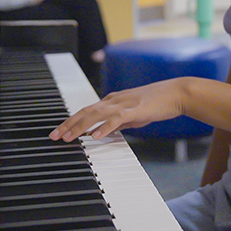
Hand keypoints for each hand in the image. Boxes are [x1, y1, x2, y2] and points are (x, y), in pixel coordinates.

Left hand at [48, 79, 185, 141]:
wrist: (176, 93)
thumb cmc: (157, 103)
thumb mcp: (132, 115)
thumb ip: (118, 122)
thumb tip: (105, 131)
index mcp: (112, 101)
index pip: (86, 111)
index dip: (71, 121)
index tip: (59, 132)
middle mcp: (114, 100)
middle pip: (85, 112)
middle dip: (68, 124)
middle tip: (54, 136)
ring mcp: (124, 103)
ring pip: (96, 114)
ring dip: (80, 126)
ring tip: (68, 137)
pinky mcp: (135, 109)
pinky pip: (116, 119)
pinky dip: (104, 127)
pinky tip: (95, 136)